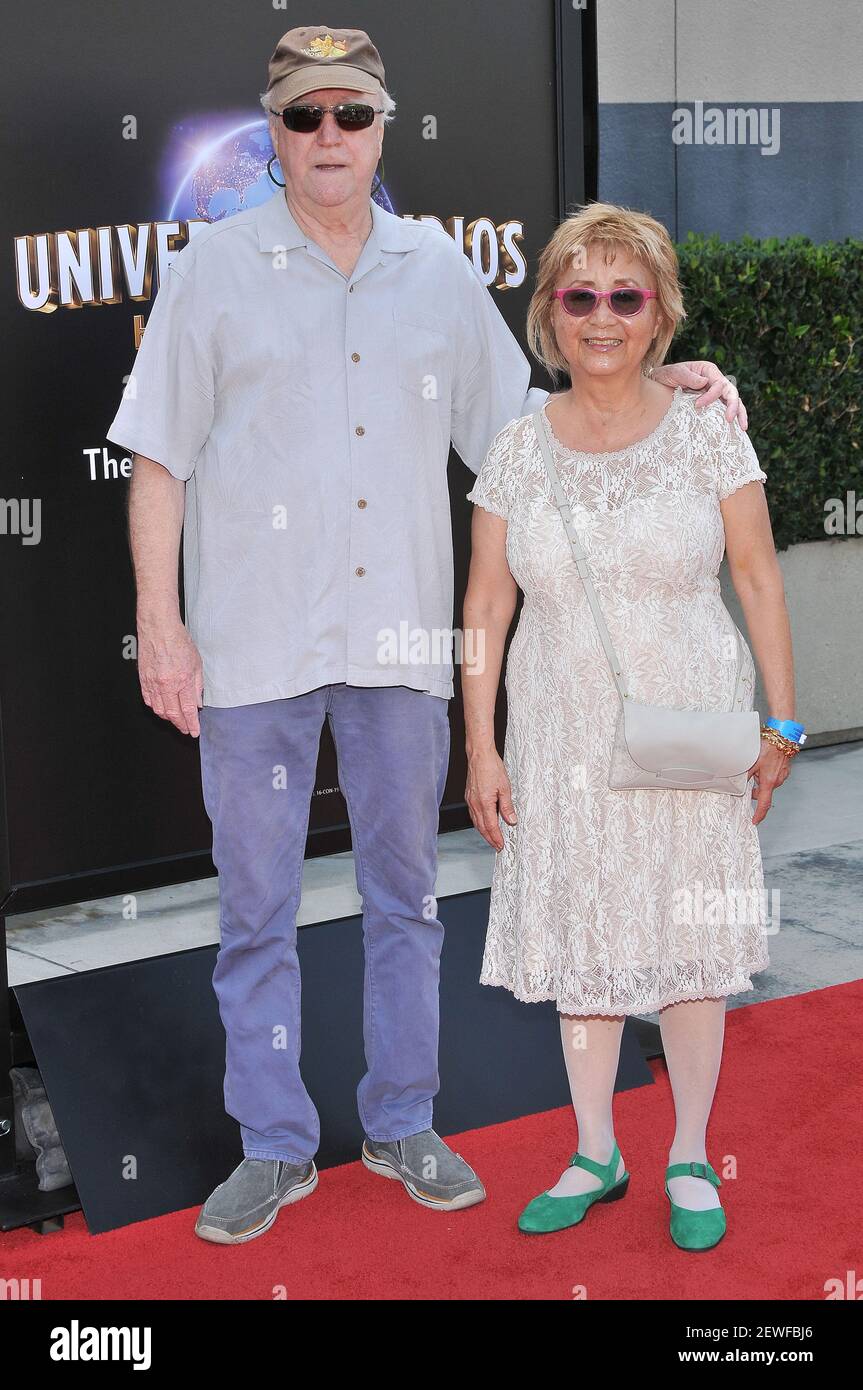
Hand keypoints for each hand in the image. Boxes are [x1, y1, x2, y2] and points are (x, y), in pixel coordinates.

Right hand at [137, 616, 203, 736]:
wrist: (158, 629)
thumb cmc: (178, 641)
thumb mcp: (197, 663)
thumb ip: (198, 686)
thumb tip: (197, 703)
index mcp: (182, 680)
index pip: (187, 710)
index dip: (191, 724)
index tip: (194, 731)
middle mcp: (166, 684)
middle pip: (172, 714)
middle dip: (180, 725)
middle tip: (186, 729)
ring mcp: (153, 683)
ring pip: (159, 710)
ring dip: (168, 718)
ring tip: (176, 721)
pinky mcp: (143, 679)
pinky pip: (148, 700)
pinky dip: (155, 708)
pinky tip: (161, 709)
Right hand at [465, 747, 515, 849]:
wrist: (479, 755)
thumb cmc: (491, 767)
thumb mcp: (505, 788)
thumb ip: (507, 806)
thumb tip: (511, 820)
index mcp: (484, 803)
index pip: (490, 826)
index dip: (496, 838)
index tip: (500, 845)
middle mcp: (475, 803)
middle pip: (481, 827)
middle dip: (489, 839)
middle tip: (497, 846)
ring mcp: (470, 800)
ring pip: (476, 822)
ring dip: (483, 832)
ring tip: (491, 838)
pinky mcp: (469, 796)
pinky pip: (473, 814)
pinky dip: (478, 822)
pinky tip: (483, 822)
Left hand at [653, 360, 747, 430]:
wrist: (659, 384)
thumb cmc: (666, 376)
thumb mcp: (673, 373)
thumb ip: (687, 376)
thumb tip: (704, 383)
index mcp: (708, 371)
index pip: (718, 384)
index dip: (710, 396)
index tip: (697, 406)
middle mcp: (715, 380)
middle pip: (731, 392)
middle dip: (733, 405)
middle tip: (729, 420)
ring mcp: (716, 393)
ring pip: (734, 401)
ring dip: (740, 414)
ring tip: (742, 428)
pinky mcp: (713, 404)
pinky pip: (726, 410)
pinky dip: (734, 418)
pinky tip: (737, 430)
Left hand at [748, 739, 792, 824]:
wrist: (782, 738)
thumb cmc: (768, 748)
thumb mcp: (752, 763)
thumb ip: (745, 776)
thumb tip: (737, 784)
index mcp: (769, 782)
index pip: (764, 803)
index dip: (759, 814)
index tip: (755, 821)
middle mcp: (777, 781)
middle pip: (763, 792)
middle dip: (755, 788)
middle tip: (750, 777)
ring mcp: (782, 776)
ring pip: (767, 783)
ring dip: (761, 779)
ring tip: (757, 766)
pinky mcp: (784, 771)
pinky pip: (773, 777)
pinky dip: (767, 774)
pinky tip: (764, 763)